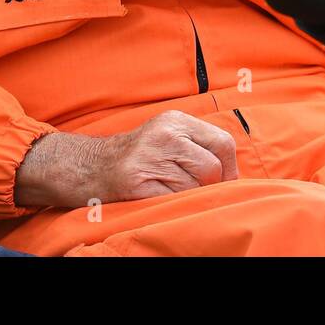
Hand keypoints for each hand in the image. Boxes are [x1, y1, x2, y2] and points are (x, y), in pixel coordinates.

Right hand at [15, 110, 239, 208]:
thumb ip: (199, 145)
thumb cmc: (139, 156)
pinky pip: (174, 200)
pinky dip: (172, 203)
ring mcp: (149, 157)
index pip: (223, 143)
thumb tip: (234, 172)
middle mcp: (164, 135)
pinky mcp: (137, 181)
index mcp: (176, 120)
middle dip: (210, 185)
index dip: (229, 168)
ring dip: (189, 196)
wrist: (90, 166)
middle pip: (212, 168)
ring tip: (170, 189)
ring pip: (194, 187)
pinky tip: (158, 196)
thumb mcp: (168, 136)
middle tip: (194, 188)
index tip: (224, 180)